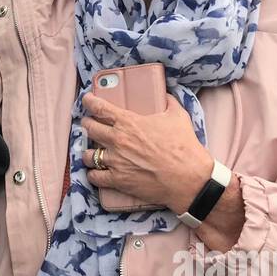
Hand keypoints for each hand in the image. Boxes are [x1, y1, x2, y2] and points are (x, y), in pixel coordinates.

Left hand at [80, 92, 213, 215]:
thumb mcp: (178, 116)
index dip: (89, 102)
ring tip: (92, 151)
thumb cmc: (184, 147)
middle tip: (89, 124)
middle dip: (87, 124)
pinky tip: (94, 172)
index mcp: (129, 122)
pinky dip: (93, 174)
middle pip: (90, 128)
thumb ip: (169, 102)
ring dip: (88, 151)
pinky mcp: (118, 180)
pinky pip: (94, 176)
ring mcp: (115, 161)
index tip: (86, 100)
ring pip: (88, 154)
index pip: (100, 108)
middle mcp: (117, 140)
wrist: (189, 178)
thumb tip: (165, 95)